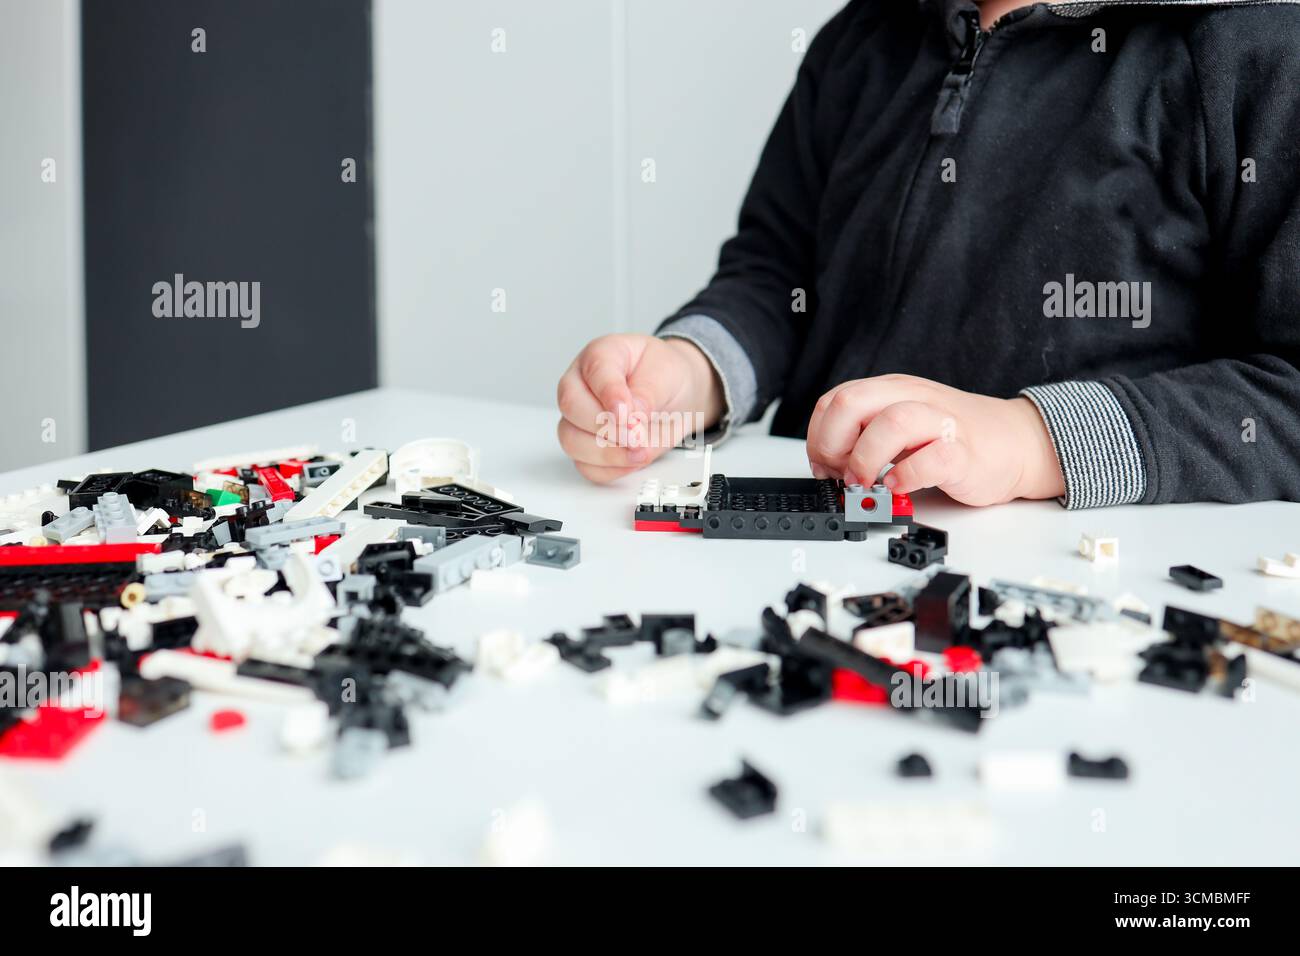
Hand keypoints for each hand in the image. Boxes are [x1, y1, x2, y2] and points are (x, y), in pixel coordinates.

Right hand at [556, 334, 723, 482]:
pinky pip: (585, 465)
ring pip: (572, 440)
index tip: (629, 414)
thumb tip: (631, 416)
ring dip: (607, 454)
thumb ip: (647, 393)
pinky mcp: (587, 446)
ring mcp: (579, 417)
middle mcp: (581, 384)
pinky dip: (610, 469)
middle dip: (607, 427)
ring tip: (639, 453)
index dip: (610, 395)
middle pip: (572, 406)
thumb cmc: (665, 375)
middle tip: (638, 436)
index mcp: (600, 355)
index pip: (594, 372)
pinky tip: (632, 461)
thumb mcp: (666, 373)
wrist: (677, 394)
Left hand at [804, 374, 1064, 505]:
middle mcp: (913, 399)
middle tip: (842, 473)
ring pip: (890, 422)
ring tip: (867, 483)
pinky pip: (930, 459)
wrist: (1015, 443)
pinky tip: (899, 486)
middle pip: (851, 403)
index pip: (834, 402)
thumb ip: (865, 437)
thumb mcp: (901, 426)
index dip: (820, 437)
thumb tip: (827, 466)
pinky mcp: (963, 454)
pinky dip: (906, 476)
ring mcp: (940, 423)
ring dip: (866, 459)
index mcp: (892, 390)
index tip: (825, 465)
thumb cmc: (953, 438)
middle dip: (833, 444)